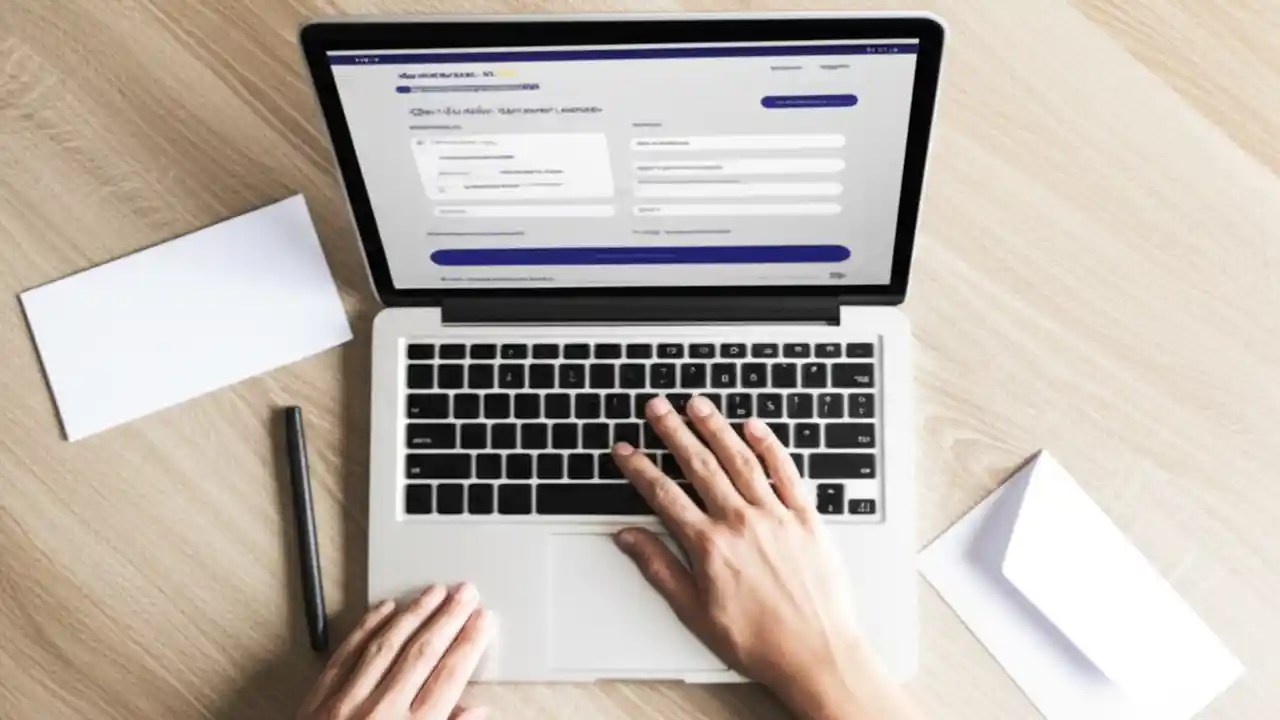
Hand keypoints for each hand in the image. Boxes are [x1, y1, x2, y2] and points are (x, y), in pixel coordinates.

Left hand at [297, 584, 493, 719]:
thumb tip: (474, 711)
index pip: (450, 675)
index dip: (470, 642)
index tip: (483, 620)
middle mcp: (382, 713)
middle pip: (424, 651)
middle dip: (449, 617)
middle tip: (466, 593)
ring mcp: (347, 703)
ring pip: (387, 644)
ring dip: (414, 613)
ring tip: (433, 592)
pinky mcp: (318, 700)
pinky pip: (347, 653)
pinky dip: (368, 628)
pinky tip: (384, 610)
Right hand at [612, 395, 918, 719]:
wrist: (816, 653)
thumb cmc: (759, 640)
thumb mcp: (694, 611)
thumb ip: (659, 568)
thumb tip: (629, 538)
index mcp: (709, 546)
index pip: (664, 495)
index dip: (640, 469)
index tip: (625, 450)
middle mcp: (741, 522)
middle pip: (699, 465)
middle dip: (673, 432)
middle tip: (657, 407)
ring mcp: (776, 516)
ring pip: (740, 459)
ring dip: (716, 427)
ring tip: (697, 405)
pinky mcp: (806, 518)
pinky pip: (786, 471)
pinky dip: (769, 445)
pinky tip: (754, 427)